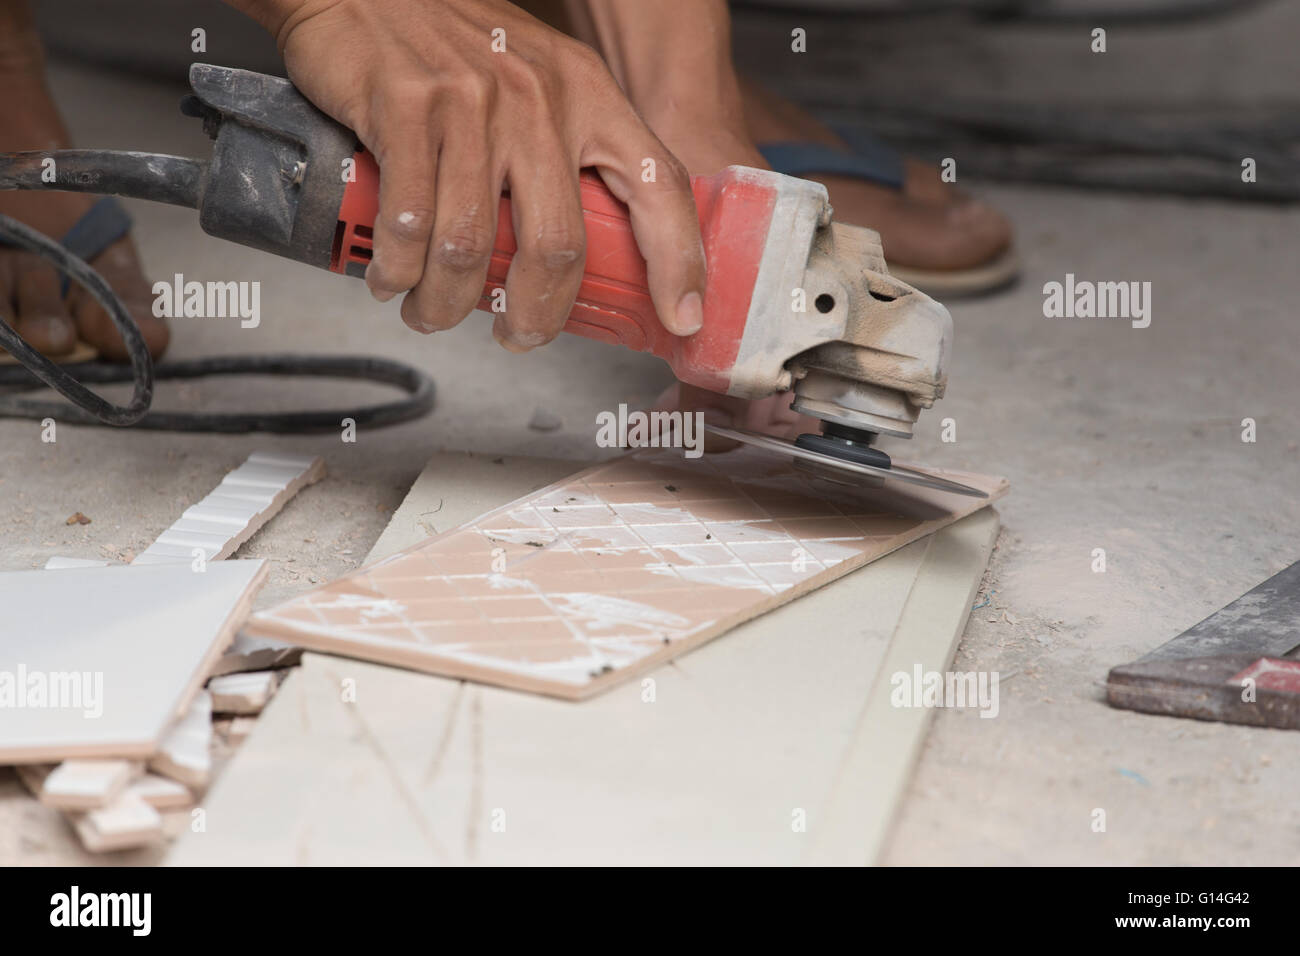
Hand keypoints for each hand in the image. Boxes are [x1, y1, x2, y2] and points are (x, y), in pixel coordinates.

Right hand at [233, 0, 706, 349]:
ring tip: (431, 313)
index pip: (657, 185)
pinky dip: (396, 268)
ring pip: (470, 246)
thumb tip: (581, 249)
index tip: (683, 317)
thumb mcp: (537, 81)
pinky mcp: (404, 106)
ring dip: (446, 302)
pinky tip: (391, 278)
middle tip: (517, 337)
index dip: (678, 260)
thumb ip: (567, 150)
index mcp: (587, 95)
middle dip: (536, 315)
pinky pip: (408, 219)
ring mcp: (469, 102)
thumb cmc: (454, 47)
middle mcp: (537, 99)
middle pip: (558, 244)